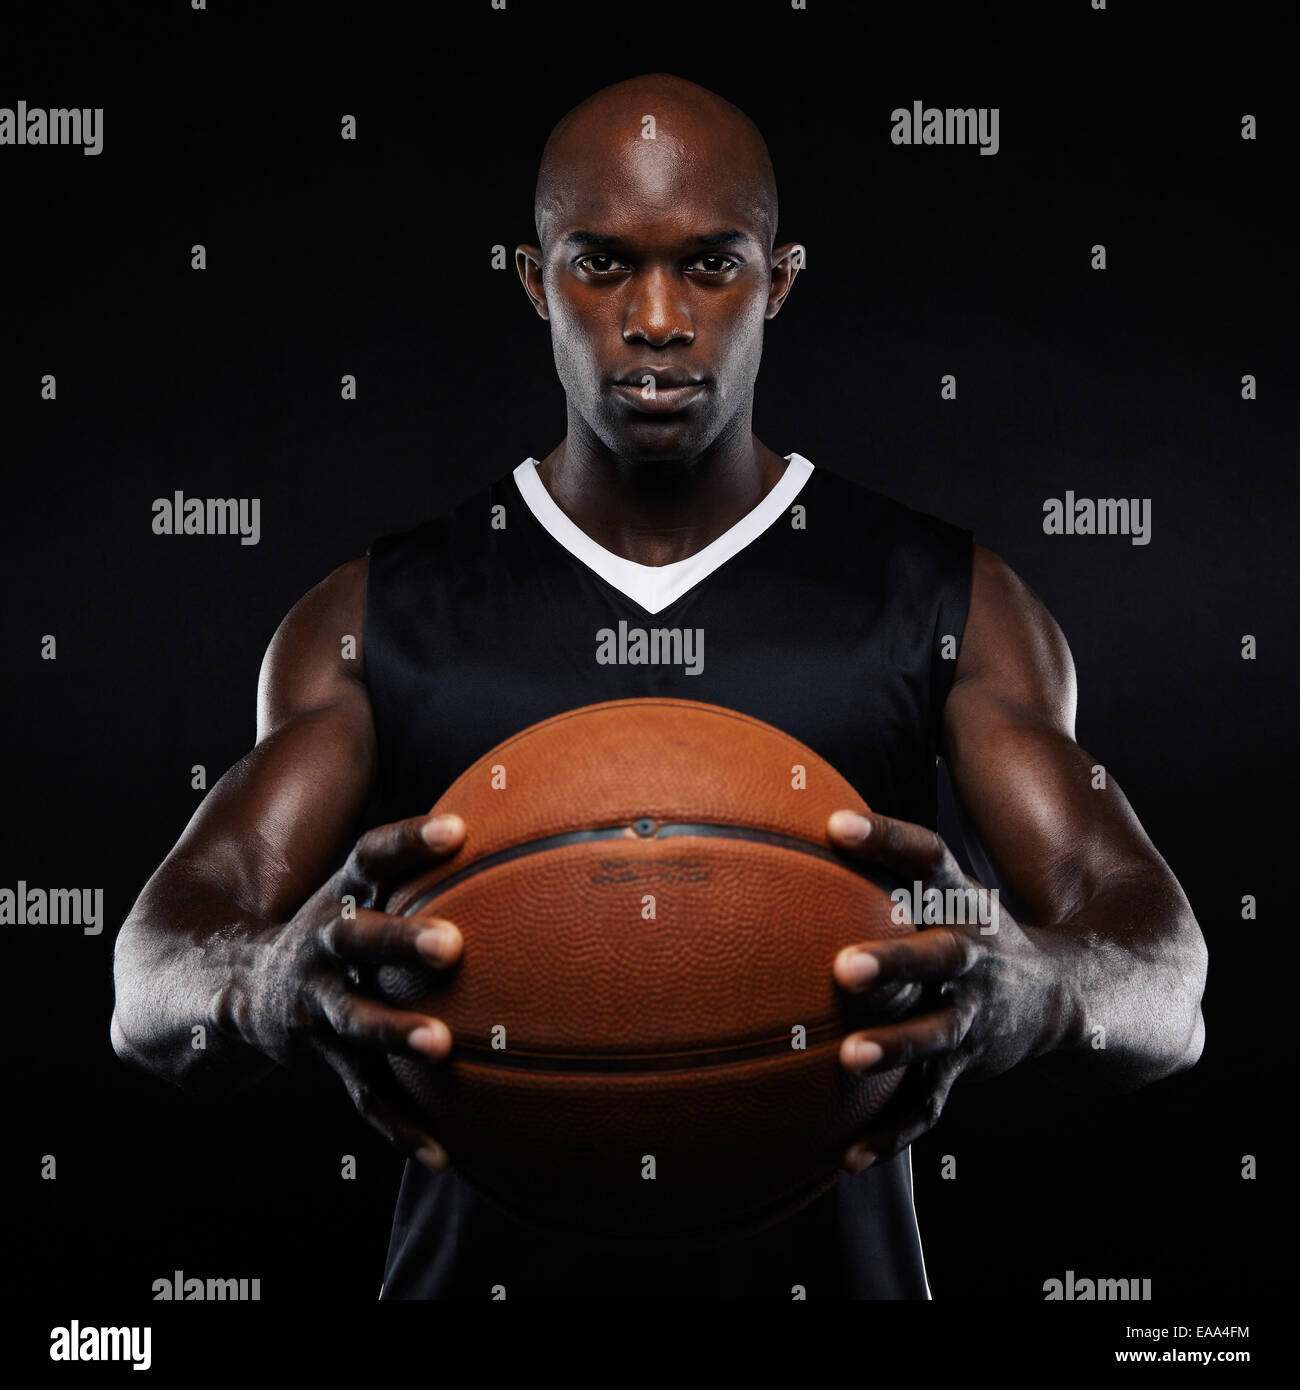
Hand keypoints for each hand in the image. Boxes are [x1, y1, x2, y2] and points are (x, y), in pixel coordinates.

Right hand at [215, 812, 467, 1172]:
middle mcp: (321, 953)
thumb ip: (414, 855)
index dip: (410, 840)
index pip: (372, 857)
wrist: (233, 989)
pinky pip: (365, 1097)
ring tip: (441, 1044)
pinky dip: (400, 1127)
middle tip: (451, 943)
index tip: (457, 828)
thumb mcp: (355, 883)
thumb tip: (493, 813)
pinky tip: (441, 1153)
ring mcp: (318, 1012)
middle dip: (400, 941)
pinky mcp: (325, 1063)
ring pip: (356, 1022)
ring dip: (396, 1033)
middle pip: (358, 939)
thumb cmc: (332, 924)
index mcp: (338, 900)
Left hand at [826, 808, 1066, 1173]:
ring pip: (935, 1036)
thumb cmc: (974, 929)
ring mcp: (972, 1020)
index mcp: (963, 907)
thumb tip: (804, 815)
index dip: (885, 838)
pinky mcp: (963, 1070)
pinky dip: (892, 1134)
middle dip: (894, 963)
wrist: (1067, 996)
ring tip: (849, 1057)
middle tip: (845, 966)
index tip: (835, 823)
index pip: (927, 859)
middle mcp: (973, 962)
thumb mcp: (949, 888)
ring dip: (895, 1047)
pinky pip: (927, 1107)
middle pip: (937, 958)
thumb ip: (885, 859)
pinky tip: (848, 1156)